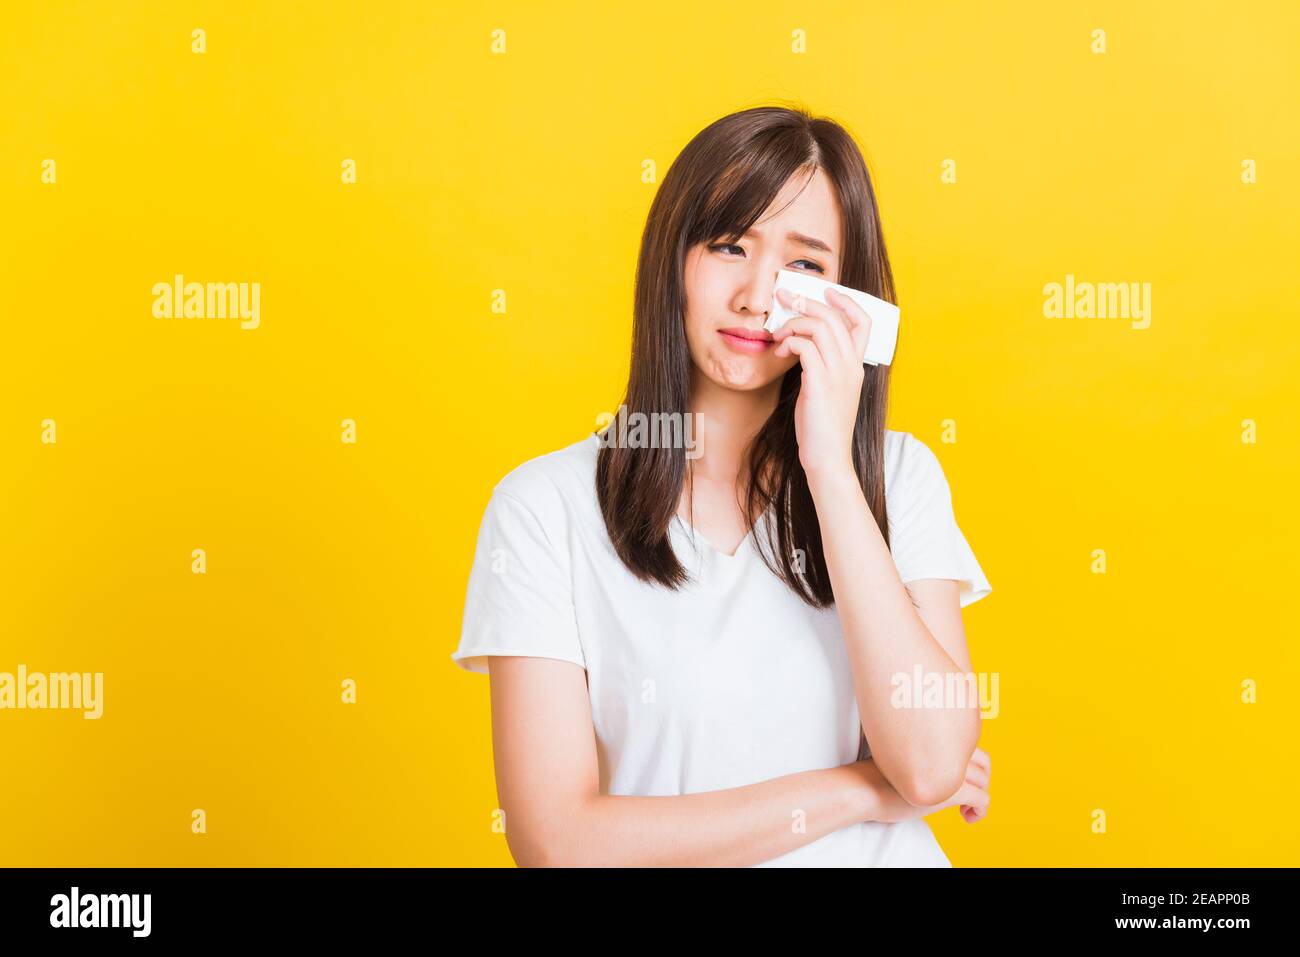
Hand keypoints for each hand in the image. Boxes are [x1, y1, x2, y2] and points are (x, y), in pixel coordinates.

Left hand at [771, 286, 872, 479]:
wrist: (827, 458)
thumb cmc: (821, 427)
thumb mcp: (826, 391)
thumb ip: (820, 367)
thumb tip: (801, 347)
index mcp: (856, 367)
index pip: (864, 322)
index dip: (847, 302)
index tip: (826, 291)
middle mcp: (851, 367)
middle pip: (836, 317)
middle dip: (808, 301)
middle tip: (785, 297)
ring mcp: (839, 374)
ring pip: (820, 327)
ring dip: (794, 322)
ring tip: (778, 333)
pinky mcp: (821, 384)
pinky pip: (806, 346)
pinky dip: (790, 342)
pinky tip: (780, 351)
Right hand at [848, 747, 990, 824]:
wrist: (864, 788)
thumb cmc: (878, 776)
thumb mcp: (904, 758)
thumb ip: (926, 756)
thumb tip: (940, 767)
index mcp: (936, 737)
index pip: (970, 746)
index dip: (969, 766)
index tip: (958, 781)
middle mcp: (948, 749)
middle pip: (984, 762)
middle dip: (981, 780)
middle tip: (967, 796)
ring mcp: (952, 768)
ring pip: (985, 781)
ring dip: (980, 796)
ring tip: (964, 809)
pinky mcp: (954, 790)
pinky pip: (983, 799)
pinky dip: (980, 811)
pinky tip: (967, 817)